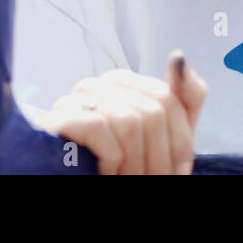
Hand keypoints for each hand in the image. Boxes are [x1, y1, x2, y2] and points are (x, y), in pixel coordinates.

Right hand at [35, 50, 207, 174]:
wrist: (89, 186)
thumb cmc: (129, 168)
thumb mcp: (171, 136)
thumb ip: (185, 97)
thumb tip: (178, 56)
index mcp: (121, 82)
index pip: (165, 98)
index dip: (178, 140)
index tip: (174, 170)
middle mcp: (96, 85)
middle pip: (151, 112)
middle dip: (158, 158)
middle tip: (148, 179)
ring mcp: (73, 101)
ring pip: (129, 122)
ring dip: (135, 164)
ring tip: (126, 179)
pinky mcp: (58, 120)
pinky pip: (99, 127)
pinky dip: (111, 158)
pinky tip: (105, 170)